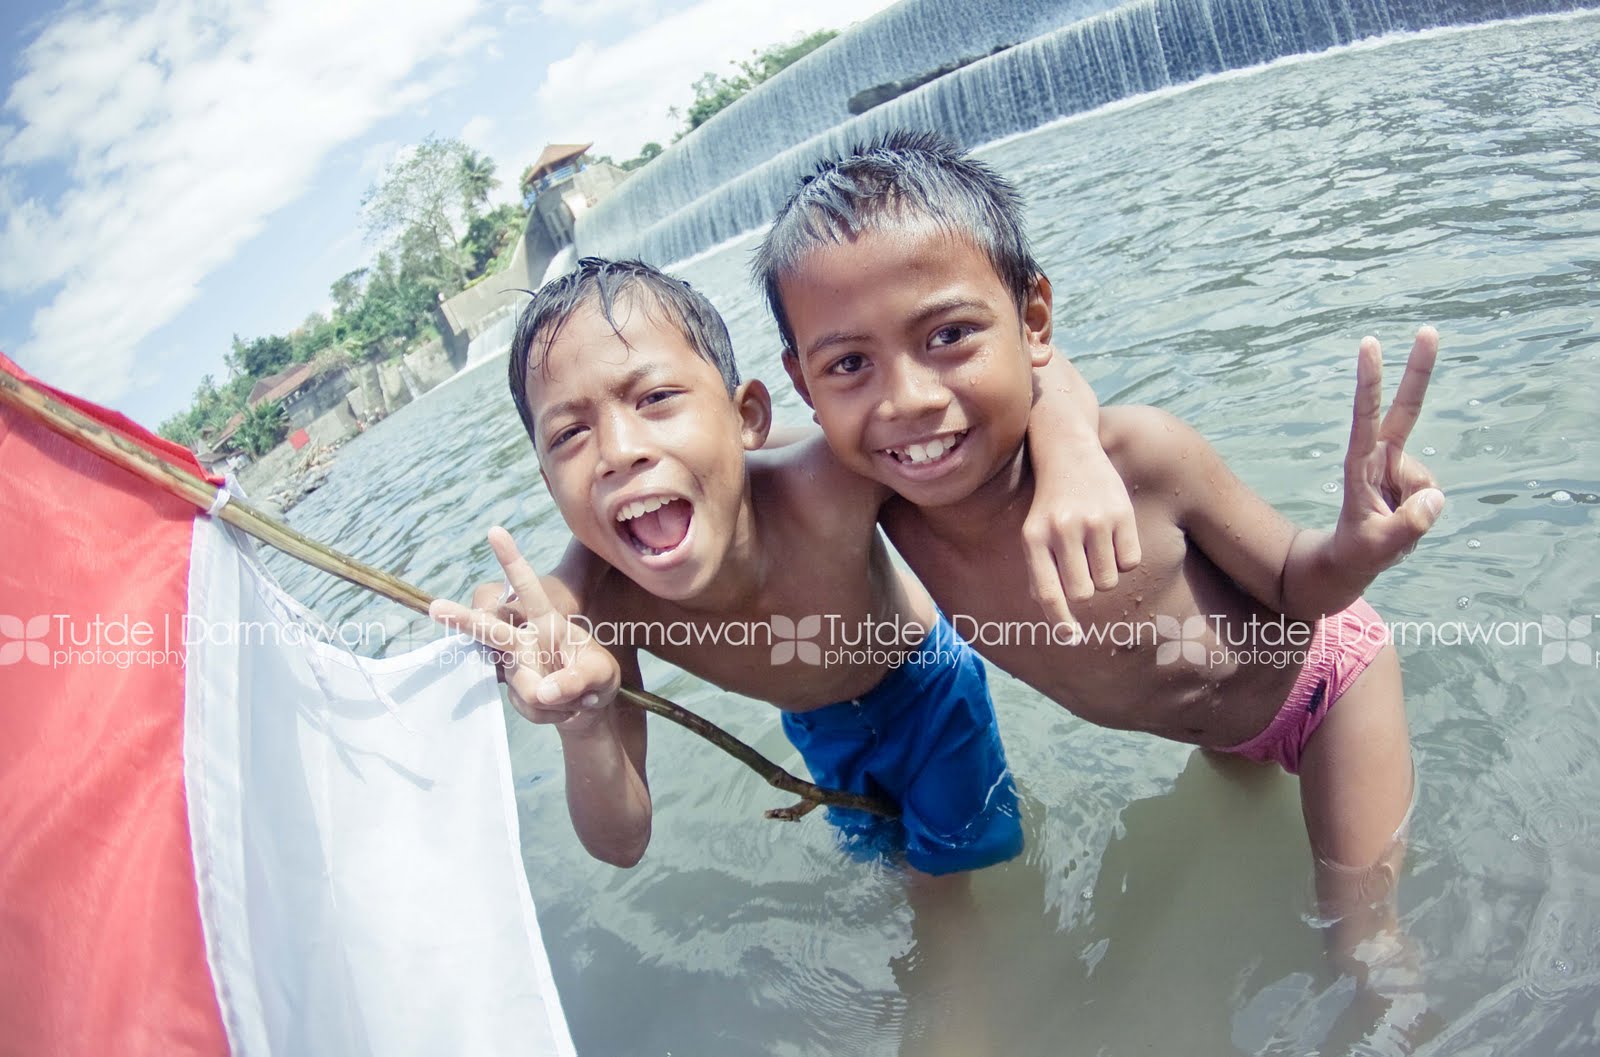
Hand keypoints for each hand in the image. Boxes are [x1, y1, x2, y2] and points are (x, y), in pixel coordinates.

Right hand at [431, 527, 620, 732]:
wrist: (587, 707)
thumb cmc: (597, 678)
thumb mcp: (601, 675)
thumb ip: (577, 680)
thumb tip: (541, 691)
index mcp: (549, 621)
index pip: (529, 590)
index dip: (512, 561)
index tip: (495, 531)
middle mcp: (524, 640)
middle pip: (490, 629)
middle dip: (462, 619)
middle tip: (434, 607)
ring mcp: (516, 666)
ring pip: (522, 685)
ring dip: (555, 701)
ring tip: (577, 698)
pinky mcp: (512, 690)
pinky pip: (528, 708)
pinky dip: (551, 715)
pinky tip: (564, 708)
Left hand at [1023, 447, 1141, 627]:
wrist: (1067, 449)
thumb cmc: (1050, 502)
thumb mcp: (1033, 532)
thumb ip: (1041, 572)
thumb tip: (1055, 615)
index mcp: (1034, 539)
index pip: (1049, 593)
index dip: (1060, 622)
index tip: (1071, 639)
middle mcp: (1062, 530)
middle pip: (1084, 592)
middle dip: (1086, 587)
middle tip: (1082, 565)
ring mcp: (1094, 521)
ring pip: (1109, 580)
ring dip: (1105, 573)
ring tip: (1094, 545)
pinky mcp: (1121, 513)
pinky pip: (1130, 562)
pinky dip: (1124, 558)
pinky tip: (1112, 534)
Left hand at [1333, 327, 1444, 572]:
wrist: (1351, 561)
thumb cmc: (1357, 553)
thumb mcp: (1377, 548)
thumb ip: (1407, 526)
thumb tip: (1435, 498)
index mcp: (1358, 465)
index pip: (1366, 418)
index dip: (1371, 383)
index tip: (1369, 345)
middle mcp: (1378, 457)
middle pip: (1404, 410)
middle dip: (1417, 371)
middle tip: (1427, 329)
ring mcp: (1395, 465)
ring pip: (1427, 480)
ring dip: (1417, 506)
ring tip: (1390, 524)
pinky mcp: (1409, 477)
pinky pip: (1432, 493)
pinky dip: (1423, 510)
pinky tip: (1403, 520)